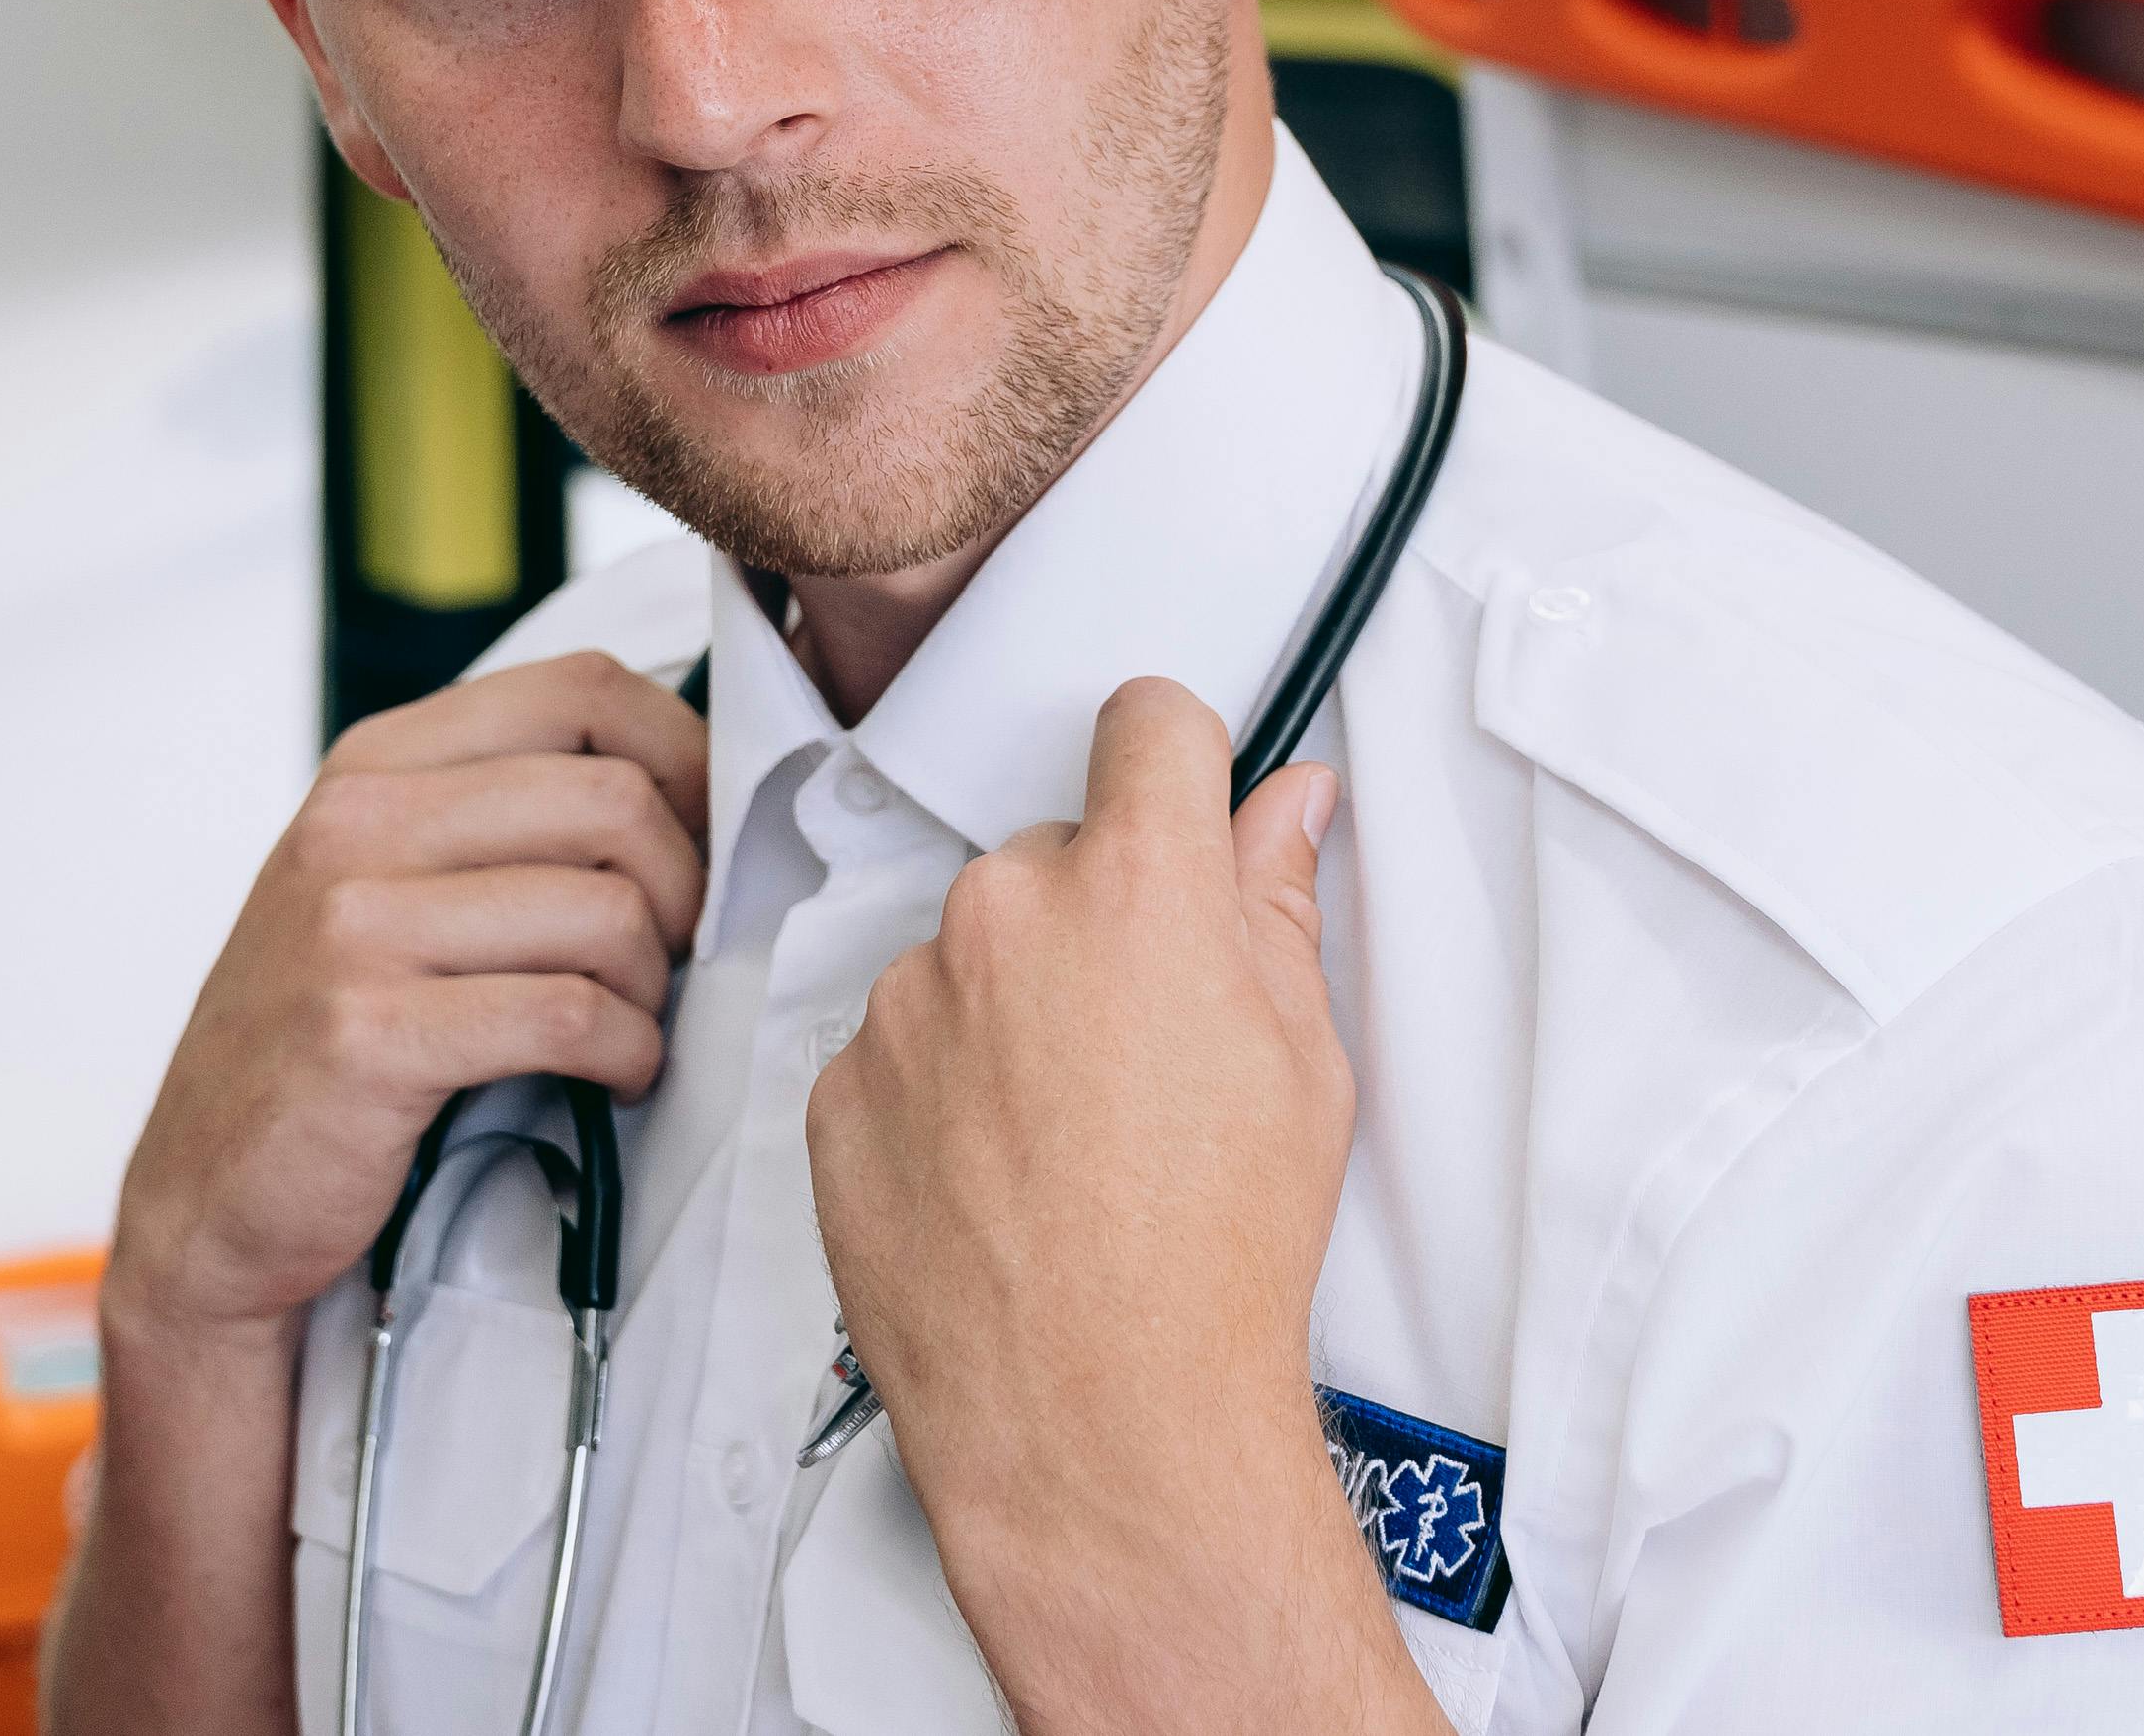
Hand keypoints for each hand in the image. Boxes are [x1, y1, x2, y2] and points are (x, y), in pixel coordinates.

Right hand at [105, 651, 706, 1357]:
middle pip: (615, 798)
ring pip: (607, 910)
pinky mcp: (369, 1035)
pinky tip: (616, 1077)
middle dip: (687, 885)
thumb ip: (502, 815)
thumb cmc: (329, 1033)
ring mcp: (354, 928)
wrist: (207, 1195)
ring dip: (655, 984)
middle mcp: (357, 824)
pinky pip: (569, 1015)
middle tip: (680, 954)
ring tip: (632, 1024)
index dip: (685, 754)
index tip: (708, 834)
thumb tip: (689, 784)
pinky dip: (628, 1052)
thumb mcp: (389, 881)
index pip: (582, 687)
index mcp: (375, 764)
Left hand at [810, 679, 1425, 1732]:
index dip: (1177, 763)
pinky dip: (942, 1089)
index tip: (1181, 806)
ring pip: (969, 953)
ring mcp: (905, 1004)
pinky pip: (898, 1045)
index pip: (1146, 723)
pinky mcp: (839, 1089)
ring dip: (1010, 1005)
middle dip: (1099, 919)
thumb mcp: (1305, 1060)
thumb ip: (1279, 902)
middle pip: (1054, 857)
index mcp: (1135, 887)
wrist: (1101, 1421)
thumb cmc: (1215, 1255)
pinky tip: (1002, 1177)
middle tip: (1146, 1039)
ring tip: (1071, 1135)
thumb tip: (1286, 808)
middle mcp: (1002, 916)